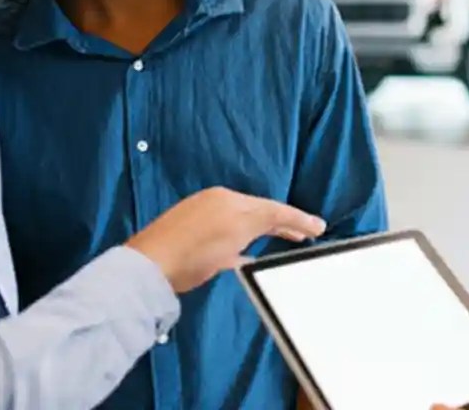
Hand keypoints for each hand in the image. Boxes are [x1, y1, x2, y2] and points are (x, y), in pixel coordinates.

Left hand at [125, 187, 325, 292]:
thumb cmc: (193, 250)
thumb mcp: (236, 232)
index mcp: (227, 199)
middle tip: (307, 234)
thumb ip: (262, 220)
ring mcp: (202, 221)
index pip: (270, 206)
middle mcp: (215, 204)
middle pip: (258, 213)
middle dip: (284, 222)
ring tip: (287, 241)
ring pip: (244, 225)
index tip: (319, 227)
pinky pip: (228, 238)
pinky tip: (250, 256)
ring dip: (267, 232)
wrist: (149, 268)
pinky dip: (245, 243)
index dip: (297, 218)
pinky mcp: (192, 240)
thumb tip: (280, 216)